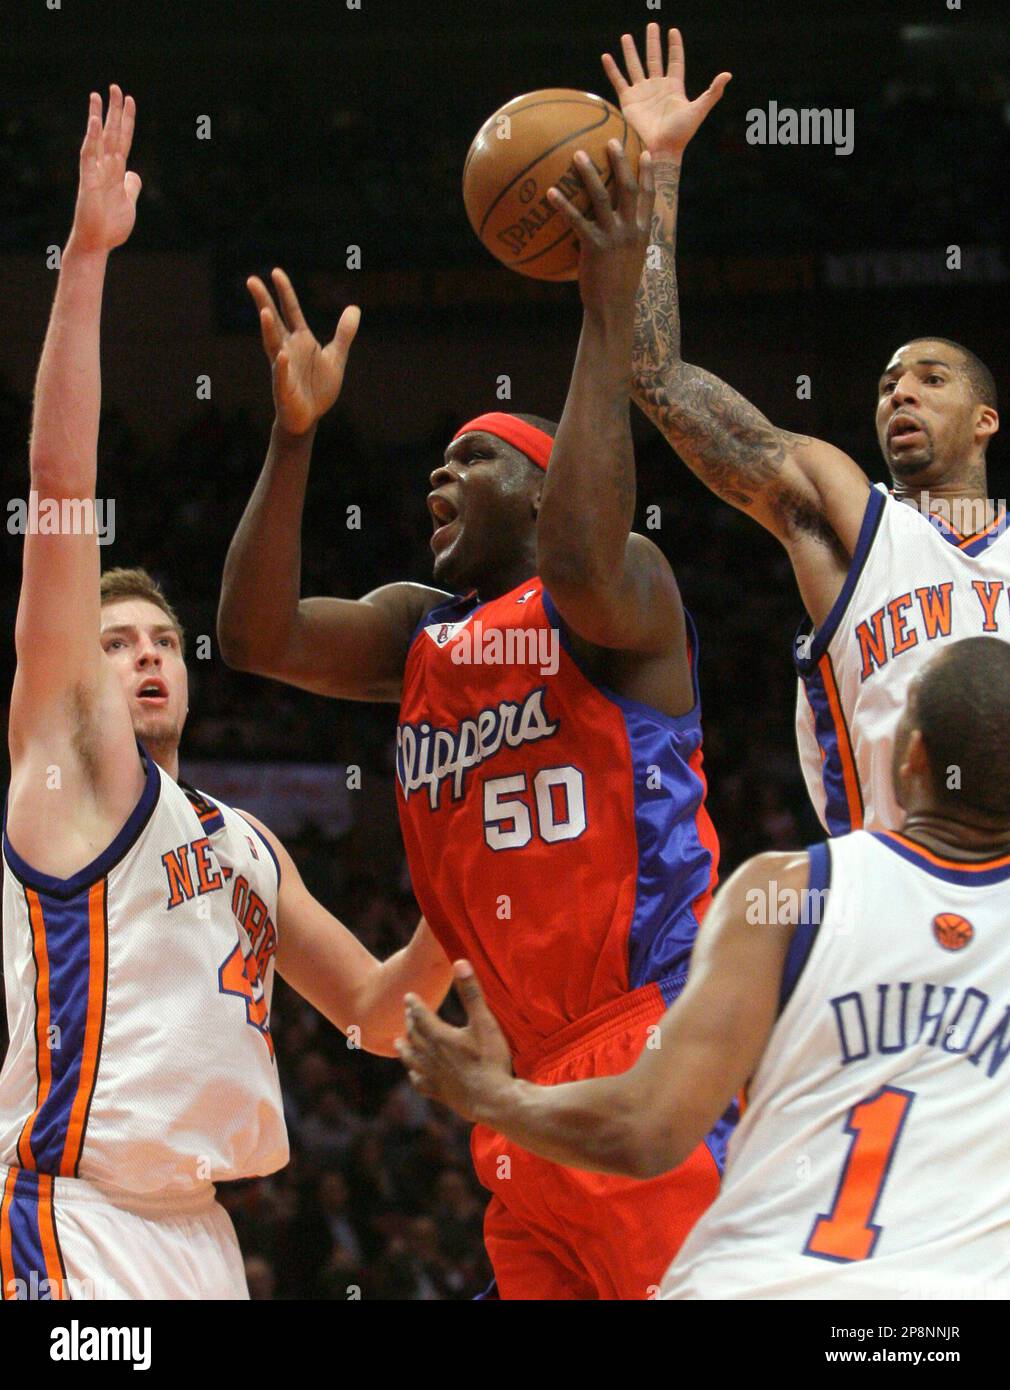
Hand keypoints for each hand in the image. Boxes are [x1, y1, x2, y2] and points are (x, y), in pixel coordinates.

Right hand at [70, 87, 141, 253]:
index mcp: (116, 171)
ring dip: (98, 117)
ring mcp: (95, 172)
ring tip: (97, 94)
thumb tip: (134, 174)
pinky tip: (94, 123)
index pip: (123, 140)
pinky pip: (89, 156)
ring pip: (98, 139)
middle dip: (114, 111)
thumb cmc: (110, 226)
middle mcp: (105, 167)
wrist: (98, 244)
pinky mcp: (88, 181)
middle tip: (115, 86)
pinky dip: (91, 139)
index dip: (127, 121)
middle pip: (111, 133)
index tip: (129, 100)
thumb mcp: (129, 202)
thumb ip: (131, 186)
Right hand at [246, 268, 359, 435]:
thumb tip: (355, 308)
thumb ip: (343, 333)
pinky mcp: (284, 388)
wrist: (308, 418)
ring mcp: (283, 368)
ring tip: (265, 312)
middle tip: (251, 281)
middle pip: (274, 322)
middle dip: (264, 302)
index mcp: (300, 340)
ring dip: (269, 330)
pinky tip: (282, 355)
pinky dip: (282, 366)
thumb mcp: (336, 357)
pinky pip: (282, 375)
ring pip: (273, 345)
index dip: (285, 292)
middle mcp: (287, 350)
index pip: (291, 311)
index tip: (275, 272)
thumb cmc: (317, 387)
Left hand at [397, 962, 513, 1122]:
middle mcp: (430, 1055)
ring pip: (411, 1059)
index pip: (420, 1015)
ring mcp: (433, 1076)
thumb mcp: (484, 1022)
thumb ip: (471, 993)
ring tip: (399, 1042)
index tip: (408, 996)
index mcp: (439, 1036)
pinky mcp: (439, 1093)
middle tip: (408, 1013)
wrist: (493, 1100)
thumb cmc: (490, 1059)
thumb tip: (459, 962)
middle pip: (414, 1035)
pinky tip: (414, 1074)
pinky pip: (420, 1082)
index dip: (414, 1004)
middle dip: (410, 1021)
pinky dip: (414, 1075)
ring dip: (405, 1048)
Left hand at [548, 141, 653, 319]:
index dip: (649, 173)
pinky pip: (577, 221)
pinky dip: (564, 205)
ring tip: (577, 154)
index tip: (646, 152)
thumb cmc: (615, 286)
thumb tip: (601, 225)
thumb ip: (620, 239)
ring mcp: (614, 237)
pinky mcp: (595, 248)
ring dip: (590, 174)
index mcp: (642, 231)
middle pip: (628, 187)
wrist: (613, 309)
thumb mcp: (625, 260)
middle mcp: (631, 230)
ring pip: (603, 197)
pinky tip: (550, 193)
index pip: (649, 195)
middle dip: (621, 161)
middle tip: (611, 139)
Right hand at [603, 24, 730, 157]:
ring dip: (630, 51)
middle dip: (652, 42)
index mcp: (674, 87)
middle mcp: (657, 87)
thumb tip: (728, 74)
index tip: (673, 31)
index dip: (675, 46)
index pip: (674, 61)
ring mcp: (641, 93)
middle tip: (651, 25)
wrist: (661, 150)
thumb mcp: (699, 110)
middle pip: (654, 58)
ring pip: (635, 66)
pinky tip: (606, 56)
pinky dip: (612, 69)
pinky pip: (618, 81)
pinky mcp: (628, 101)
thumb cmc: (681, 133)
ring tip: (626, 36)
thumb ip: (712, 92)